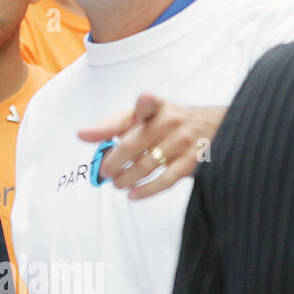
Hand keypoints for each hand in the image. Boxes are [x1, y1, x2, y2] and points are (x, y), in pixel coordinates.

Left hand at [77, 93, 225, 199]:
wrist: (212, 127)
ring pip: (146, 165)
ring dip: (126, 179)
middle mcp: (170, 122)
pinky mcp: (192, 162)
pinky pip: (166, 180)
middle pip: (133, 145)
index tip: (146, 98)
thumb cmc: (164, 122)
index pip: (148, 102)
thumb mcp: (139, 116)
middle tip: (104, 172)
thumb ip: (110, 125)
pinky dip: (146, 190)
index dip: (147, 101)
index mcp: (155, 107)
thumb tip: (82, 135)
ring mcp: (182, 142)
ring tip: (117, 183)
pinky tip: (133, 194)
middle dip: (112, 163)